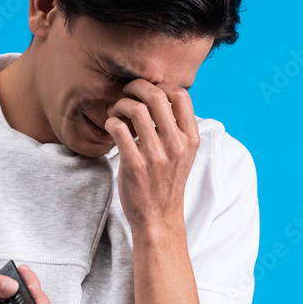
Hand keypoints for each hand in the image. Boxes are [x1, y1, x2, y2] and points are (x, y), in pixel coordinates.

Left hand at [104, 80, 199, 230]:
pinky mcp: (135, 165)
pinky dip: (112, 122)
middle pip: (156, 96)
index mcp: (191, 139)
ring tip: (115, 111)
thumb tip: (162, 98)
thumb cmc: (167, 182)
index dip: (161, 85)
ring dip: (120, 104)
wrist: (158, 218)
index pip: (181, 95)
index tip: (147, 90)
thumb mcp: (183, 155)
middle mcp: (176, 145)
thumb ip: (177, 129)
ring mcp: (156, 156)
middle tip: (125, 92)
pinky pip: (119, 129)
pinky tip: (112, 127)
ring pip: (136, 109)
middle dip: (136, 87)